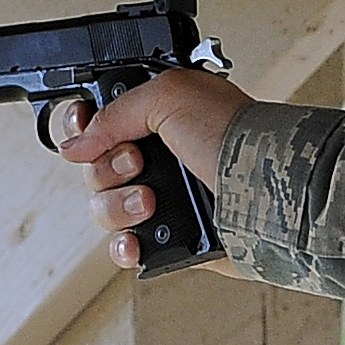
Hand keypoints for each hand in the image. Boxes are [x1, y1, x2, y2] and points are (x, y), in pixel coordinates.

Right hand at [52, 68, 252, 270]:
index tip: (86, 132)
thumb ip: (114, 111)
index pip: (99, 120)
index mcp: (158, 116)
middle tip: (138, 162)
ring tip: (150, 202)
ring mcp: (165, 198)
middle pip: (94, 167)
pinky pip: (126, 247)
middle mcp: (160, 156)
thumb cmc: (236, 136)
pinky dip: (124, 247)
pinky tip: (136, 242)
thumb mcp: (170, 96)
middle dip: (106, 168)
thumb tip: (75, 145)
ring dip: (118, 205)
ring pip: (105, 208)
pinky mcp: (173, 237)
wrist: (269, 191)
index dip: (83, 127)